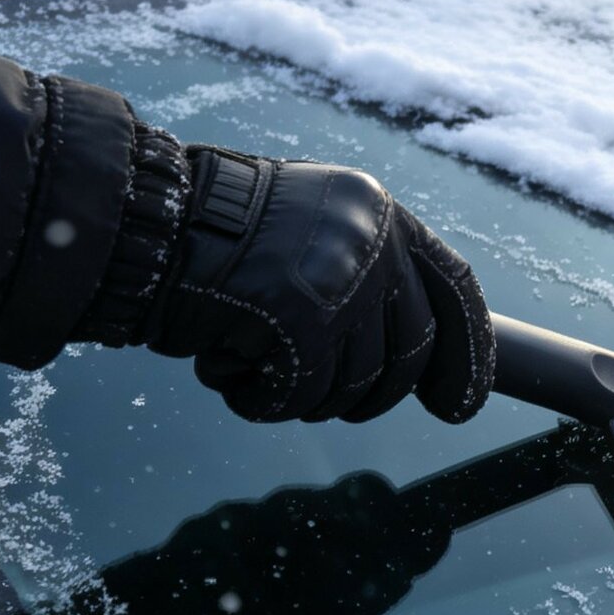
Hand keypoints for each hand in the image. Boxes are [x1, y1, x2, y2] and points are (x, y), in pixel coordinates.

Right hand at [142, 146, 493, 424]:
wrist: (147, 223)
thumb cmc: (213, 236)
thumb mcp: (308, 231)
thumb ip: (361, 274)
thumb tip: (409, 358)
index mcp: (380, 211)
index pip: (455, 286)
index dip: (467, 352)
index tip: (460, 403)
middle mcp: (373, 240)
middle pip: (406, 353)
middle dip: (369, 394)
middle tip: (316, 396)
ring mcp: (342, 280)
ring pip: (352, 385)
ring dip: (300, 394)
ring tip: (250, 359)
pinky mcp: (305, 322)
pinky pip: (299, 397)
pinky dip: (260, 399)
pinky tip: (227, 369)